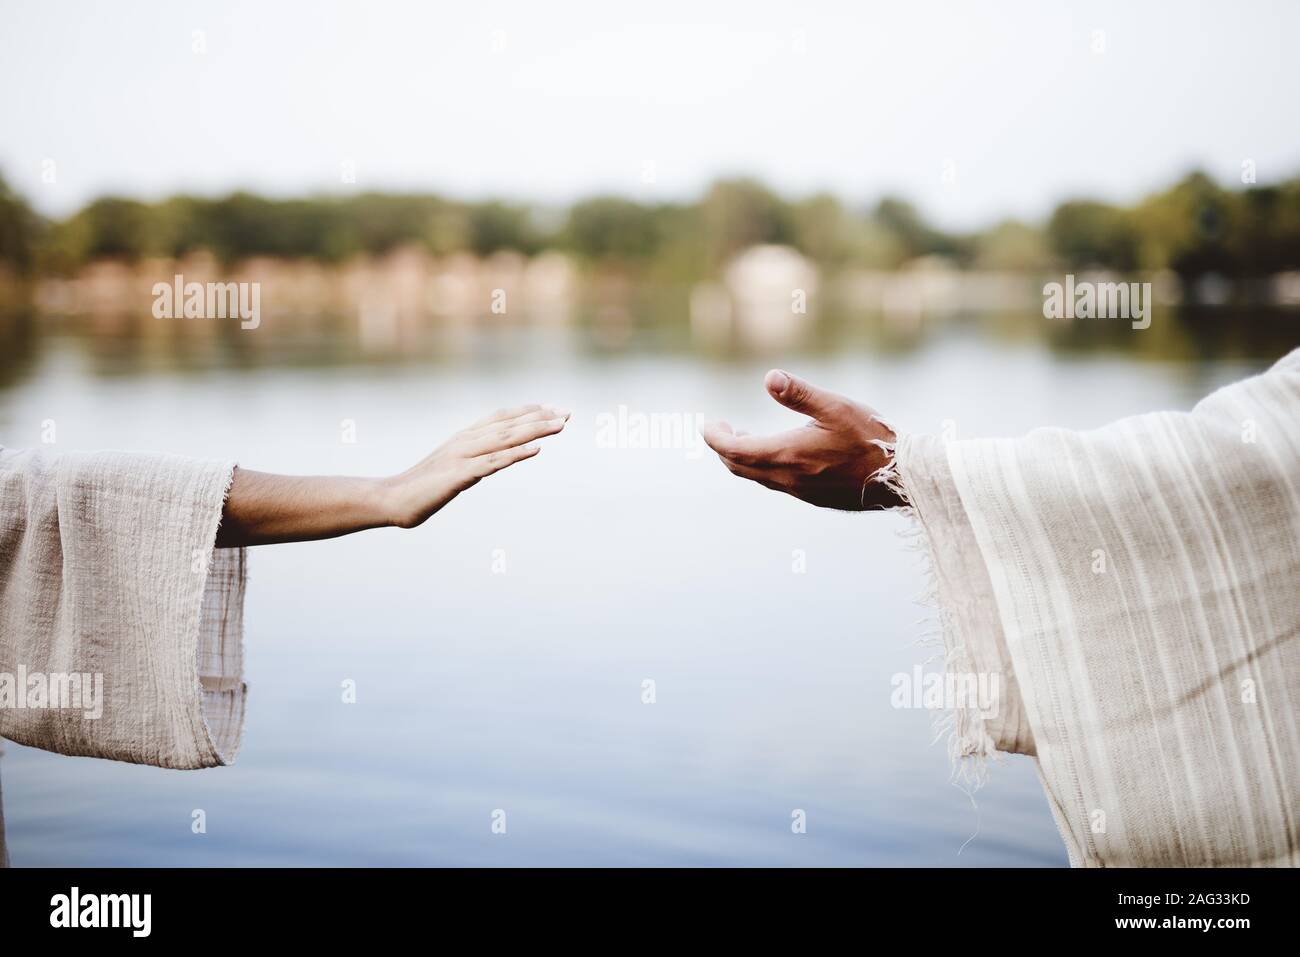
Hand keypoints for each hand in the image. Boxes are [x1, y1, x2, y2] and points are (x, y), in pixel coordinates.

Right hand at [382, 404, 569, 527]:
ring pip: (506, 438)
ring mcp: (462, 456)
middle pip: (509, 424)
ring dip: (535, 430)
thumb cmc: (422, 487)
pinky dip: (516, 454)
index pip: (501, 418)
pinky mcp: (459, 475)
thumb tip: (496, 459)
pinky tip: (536, 450)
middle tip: (567, 413)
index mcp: (463, 437)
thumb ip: (473, 461)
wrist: (391, 499)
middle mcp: (465, 441)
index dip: (527, 411)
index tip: (552, 408)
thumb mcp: (452, 468)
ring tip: (560, 425)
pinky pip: (493, 462)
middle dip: (540, 418)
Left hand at [699, 370, 899, 510]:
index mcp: (787, 455)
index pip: (734, 450)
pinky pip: (776, 484)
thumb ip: (799, 394)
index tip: (708, 425)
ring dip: (744, 458)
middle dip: (725, 448)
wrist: (901, 479)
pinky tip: (778, 454)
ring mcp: (800, 491)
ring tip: (745, 437)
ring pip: (758, 477)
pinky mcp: (814, 497)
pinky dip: (764, 468)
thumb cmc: (871, 439)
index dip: (715, 438)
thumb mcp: (836, 407)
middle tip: (722, 428)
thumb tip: (768, 377)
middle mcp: (788, 478)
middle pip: (740, 467)